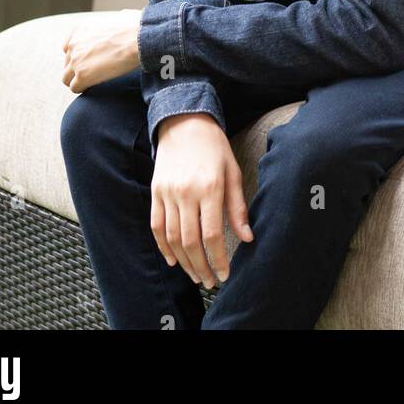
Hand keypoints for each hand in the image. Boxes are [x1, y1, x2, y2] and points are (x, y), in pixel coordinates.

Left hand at [61, 9, 142, 92]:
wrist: (138, 38)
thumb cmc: (135, 26)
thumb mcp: (118, 16)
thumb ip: (113, 21)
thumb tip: (124, 18)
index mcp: (81, 28)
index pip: (67, 46)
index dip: (77, 54)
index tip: (87, 59)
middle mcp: (74, 43)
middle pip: (67, 63)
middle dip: (77, 68)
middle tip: (91, 72)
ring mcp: (76, 60)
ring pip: (66, 78)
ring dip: (76, 80)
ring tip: (89, 83)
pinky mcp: (83, 75)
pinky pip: (75, 88)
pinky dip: (82, 89)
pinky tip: (92, 87)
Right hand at [151, 115, 253, 288]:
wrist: (184, 122)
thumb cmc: (214, 147)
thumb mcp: (233, 172)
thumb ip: (237, 207)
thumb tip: (247, 238)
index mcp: (209, 187)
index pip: (212, 235)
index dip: (218, 260)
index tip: (224, 275)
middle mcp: (186, 192)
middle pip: (190, 242)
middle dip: (201, 267)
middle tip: (210, 282)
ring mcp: (168, 193)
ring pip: (172, 238)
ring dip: (184, 262)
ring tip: (196, 275)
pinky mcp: (156, 192)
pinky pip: (156, 226)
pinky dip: (163, 247)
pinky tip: (174, 261)